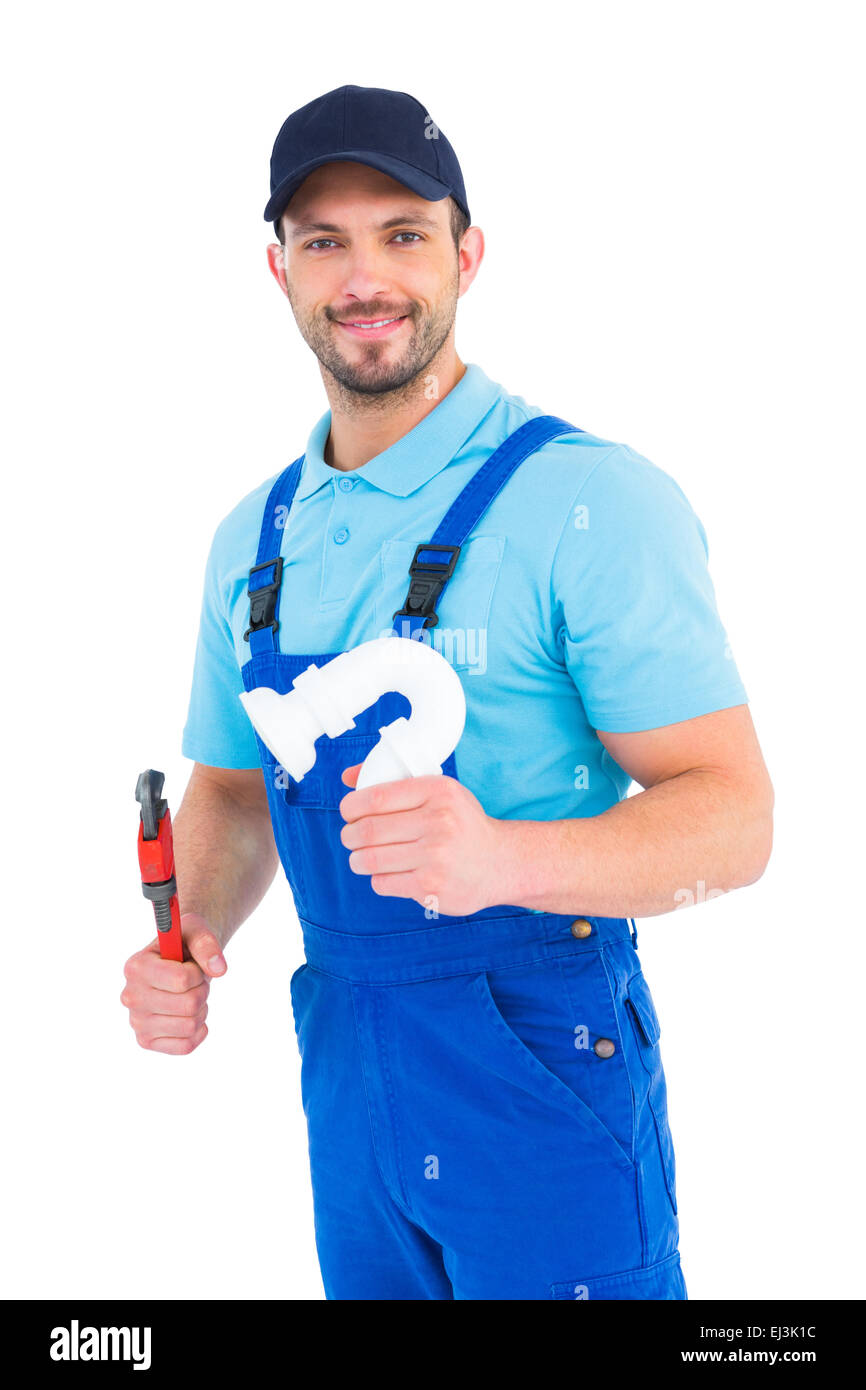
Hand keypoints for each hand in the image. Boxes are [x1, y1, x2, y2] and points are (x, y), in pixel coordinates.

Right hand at [120, 913, 225, 1054]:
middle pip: (188, 1005)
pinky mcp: (146, 1041)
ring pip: (190, 1026)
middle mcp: (130, 996)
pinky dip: (198, 1030)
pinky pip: (185, 1045)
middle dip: (202, 990)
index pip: (181, 980)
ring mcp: (136, 1022)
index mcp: (136, 967)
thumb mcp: (196, 931)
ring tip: (191, 995)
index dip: (197, 973)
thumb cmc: (184, 944)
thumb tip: (219, 969)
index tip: (192, 966)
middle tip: (194, 982)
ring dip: (201, 1009)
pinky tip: (191, 1015)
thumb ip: (207, 944)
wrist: (178, 962)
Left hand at [338, 765, 508, 916]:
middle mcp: (439, 822)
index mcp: (438, 791)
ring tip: (361, 857)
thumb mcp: (440, 792)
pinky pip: (383, 882)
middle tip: (351, 837)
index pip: (376, 797)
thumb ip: (395, 782)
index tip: (349, 812)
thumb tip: (347, 777)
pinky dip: (377, 878)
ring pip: (370, 859)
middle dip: (350, 835)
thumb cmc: (462, 824)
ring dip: (358, 860)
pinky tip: (388, 873)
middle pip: (369, 830)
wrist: (501, 862)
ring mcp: (435, 857)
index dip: (351, 807)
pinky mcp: (431, 886)